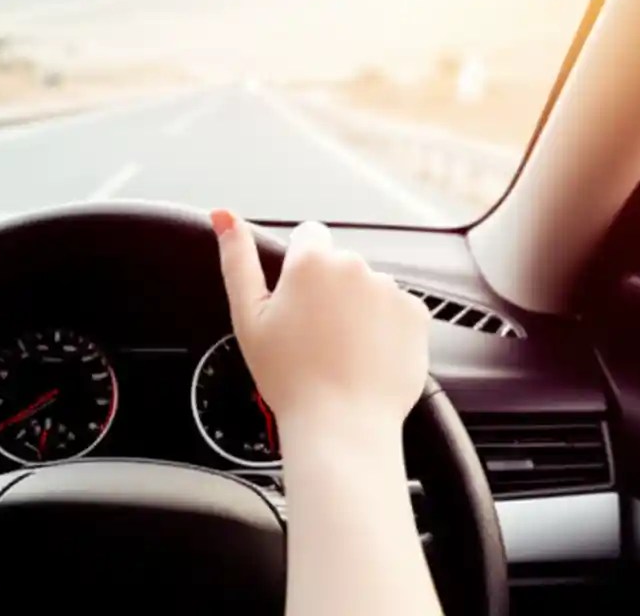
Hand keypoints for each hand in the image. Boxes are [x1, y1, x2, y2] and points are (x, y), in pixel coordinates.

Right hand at [211, 210, 428, 440]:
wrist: (342, 424)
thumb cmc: (289, 378)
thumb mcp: (248, 318)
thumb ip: (236, 259)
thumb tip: (223, 214)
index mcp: (311, 262)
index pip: (308, 235)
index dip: (299, 267)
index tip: (296, 300)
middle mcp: (355, 265)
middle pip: (340, 264)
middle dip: (329, 289)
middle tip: (314, 335)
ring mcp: (390, 289)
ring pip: (368, 287)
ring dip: (358, 307)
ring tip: (342, 351)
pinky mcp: (416, 313)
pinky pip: (396, 309)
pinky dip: (385, 327)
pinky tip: (367, 356)